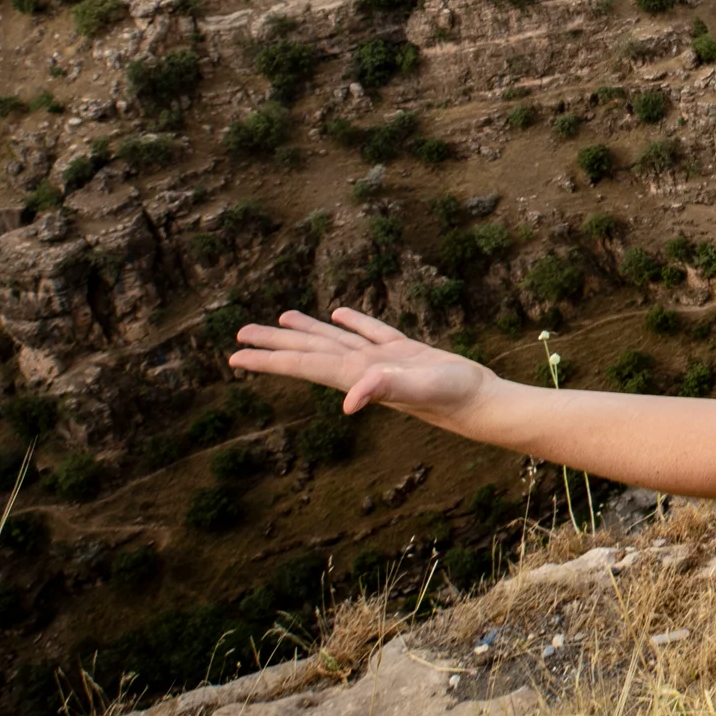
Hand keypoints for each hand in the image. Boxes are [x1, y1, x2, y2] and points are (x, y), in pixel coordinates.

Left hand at [230, 307, 494, 418]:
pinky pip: (370, 332)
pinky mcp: (404, 352)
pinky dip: (353, 321)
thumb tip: (350, 402)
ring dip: (308, 330)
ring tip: (282, 318)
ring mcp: (382, 361)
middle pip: (311, 352)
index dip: (269, 360)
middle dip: (275, 344)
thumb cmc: (451, 396)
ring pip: (336, 340)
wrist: (481, 402)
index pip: (304, 364)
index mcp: (356, 376)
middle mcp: (362, 370)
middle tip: (240, 335)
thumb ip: (384, 389)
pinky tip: (340, 313)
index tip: (235, 358)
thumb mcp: (418, 388)